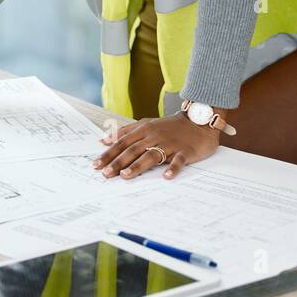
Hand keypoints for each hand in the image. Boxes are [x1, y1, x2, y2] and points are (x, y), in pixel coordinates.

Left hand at [92, 112, 223, 180]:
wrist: (199, 120)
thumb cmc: (170, 126)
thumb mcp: (146, 124)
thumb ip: (125, 131)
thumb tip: (104, 139)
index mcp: (144, 130)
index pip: (123, 142)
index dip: (109, 154)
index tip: (96, 165)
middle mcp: (155, 136)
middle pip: (133, 150)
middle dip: (118, 162)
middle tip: (106, 174)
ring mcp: (170, 144)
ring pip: (151, 155)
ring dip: (138, 166)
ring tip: (126, 176)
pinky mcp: (185, 151)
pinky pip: (178, 161)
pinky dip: (173, 169)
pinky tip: (166, 176)